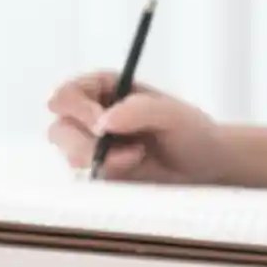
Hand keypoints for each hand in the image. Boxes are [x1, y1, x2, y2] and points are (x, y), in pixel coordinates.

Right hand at [46, 71, 229, 183]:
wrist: (206, 168)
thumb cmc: (192, 133)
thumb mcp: (173, 115)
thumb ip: (139, 110)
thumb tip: (102, 121)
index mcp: (101, 89)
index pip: (66, 95)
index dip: (78, 110)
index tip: (102, 125)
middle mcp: (89, 115)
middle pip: (60, 129)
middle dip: (89, 144)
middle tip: (129, 151)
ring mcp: (90, 146)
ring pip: (69, 155)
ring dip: (102, 161)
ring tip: (137, 158)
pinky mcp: (96, 172)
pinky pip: (85, 178)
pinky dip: (107, 177)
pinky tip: (133, 172)